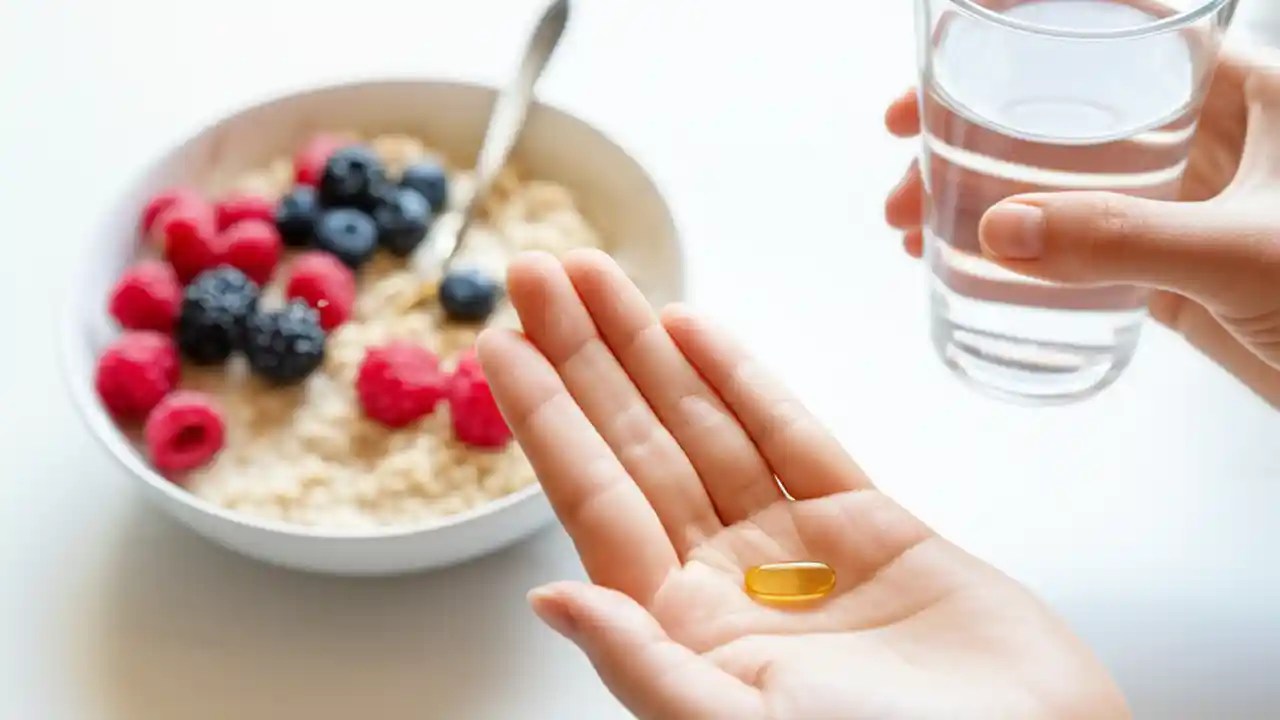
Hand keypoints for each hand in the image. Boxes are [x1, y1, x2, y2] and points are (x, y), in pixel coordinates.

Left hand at [477, 250, 1128, 719]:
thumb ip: (644, 662)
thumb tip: (550, 598)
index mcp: (683, 630)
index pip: (593, 501)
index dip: (543, 418)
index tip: (498, 345)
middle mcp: (725, 580)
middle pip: (636, 446)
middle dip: (584, 357)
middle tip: (537, 273)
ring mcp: (794, 548)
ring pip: (703, 426)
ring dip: (648, 350)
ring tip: (598, 277)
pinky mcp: (867, 525)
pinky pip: (790, 436)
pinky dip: (742, 380)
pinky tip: (694, 330)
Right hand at [885, 45, 1279, 406]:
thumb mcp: (1244, 253)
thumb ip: (1126, 240)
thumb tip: (1000, 232)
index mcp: (1246, 99)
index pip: (1126, 38)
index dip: (1034, 33)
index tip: (954, 51)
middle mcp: (1208, 146)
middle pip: (1068, 115)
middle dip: (976, 133)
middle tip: (906, 156)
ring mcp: (1184, 213)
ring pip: (1061, 187)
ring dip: (981, 200)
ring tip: (911, 225)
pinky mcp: (1171, 277)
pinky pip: (1077, 255)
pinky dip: (1018, 259)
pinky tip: (964, 268)